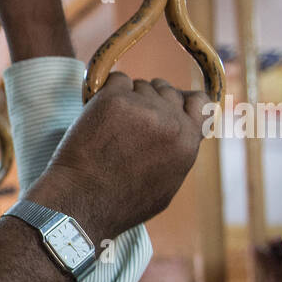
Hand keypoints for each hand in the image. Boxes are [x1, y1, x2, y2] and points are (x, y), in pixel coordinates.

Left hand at [29, 74, 207, 243]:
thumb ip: (178, 154)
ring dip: (125, 97)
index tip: (165, 106)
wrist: (81, 202)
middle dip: (148, 99)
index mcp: (187, 142)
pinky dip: (105, 91)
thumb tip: (185, 136)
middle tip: (126, 122)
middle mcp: (171, 122)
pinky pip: (115, 79)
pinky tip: (96, 114)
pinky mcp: (114, 100)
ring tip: (108, 127)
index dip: (181, 101)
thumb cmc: (119, 202)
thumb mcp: (165, 186)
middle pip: (165, 89)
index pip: (199, 102)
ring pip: (139, 85)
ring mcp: (143, 108)